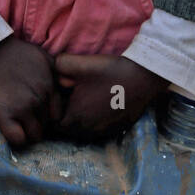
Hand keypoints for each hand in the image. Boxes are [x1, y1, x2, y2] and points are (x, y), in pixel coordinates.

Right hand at [0, 36, 60, 146]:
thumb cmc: (14, 52)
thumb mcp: (44, 57)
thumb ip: (58, 73)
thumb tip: (70, 85)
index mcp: (50, 87)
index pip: (56, 116)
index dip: (47, 117)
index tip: (37, 115)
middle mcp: (39, 100)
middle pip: (46, 126)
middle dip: (37, 123)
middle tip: (24, 118)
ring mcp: (22, 108)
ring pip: (34, 135)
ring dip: (27, 132)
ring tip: (17, 124)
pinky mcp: (3, 115)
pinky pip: (18, 139)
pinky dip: (17, 139)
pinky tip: (11, 130)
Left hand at [53, 54, 169, 140]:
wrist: (143, 77)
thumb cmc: (110, 71)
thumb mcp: (78, 63)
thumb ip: (56, 66)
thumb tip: (51, 71)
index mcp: (75, 118)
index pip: (52, 123)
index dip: (51, 110)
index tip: (56, 96)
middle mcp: (88, 130)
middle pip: (67, 128)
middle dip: (64, 115)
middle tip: (68, 97)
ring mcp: (103, 131)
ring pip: (83, 130)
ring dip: (79, 118)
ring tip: (83, 99)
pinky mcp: (116, 128)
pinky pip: (98, 129)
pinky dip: (94, 119)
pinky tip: (99, 103)